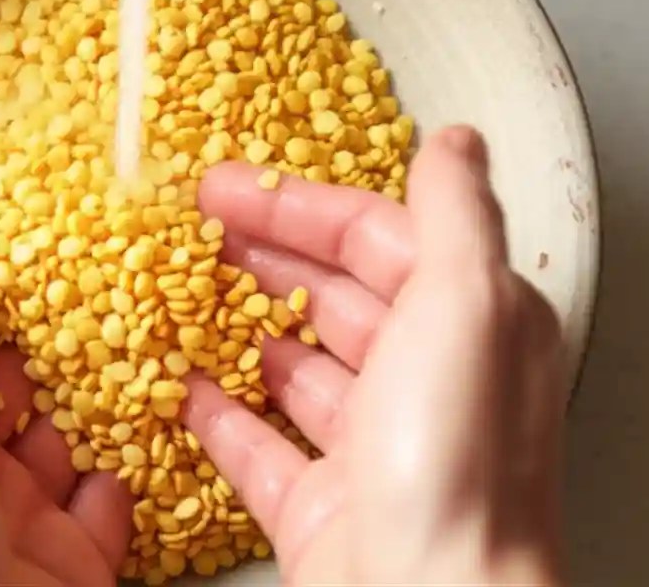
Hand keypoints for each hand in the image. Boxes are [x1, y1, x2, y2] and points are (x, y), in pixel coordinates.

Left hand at [0, 248, 131, 585]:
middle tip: (71, 286)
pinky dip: (119, 466)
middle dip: (24, 343)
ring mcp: (6, 523)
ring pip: (49, 441)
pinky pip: (102, 501)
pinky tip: (133, 424)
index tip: (2, 258)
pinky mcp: (68, 560)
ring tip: (117, 336)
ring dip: (80, 395)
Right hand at [189, 126, 563, 583]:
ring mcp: (372, 450)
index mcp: (471, 327)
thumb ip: (455, 215)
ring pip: (297, 368)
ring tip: (178, 290)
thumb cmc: (458, 465)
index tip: (222, 186)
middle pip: (334, 297)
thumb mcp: (466, 306)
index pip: (377, 238)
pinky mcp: (322, 508)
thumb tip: (456, 141)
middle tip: (190, 230)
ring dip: (240, 327)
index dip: (297, 205)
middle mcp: (428, 385)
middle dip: (262, 258)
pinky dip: (220, 414)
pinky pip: (261, 448)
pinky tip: (183, 386)